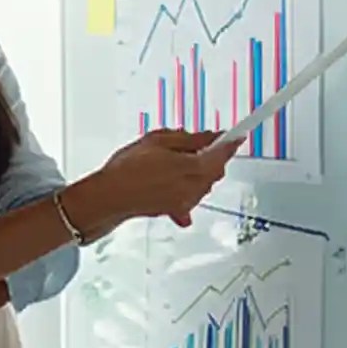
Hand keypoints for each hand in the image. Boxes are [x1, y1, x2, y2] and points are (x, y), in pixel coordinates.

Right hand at [93, 129, 241, 225]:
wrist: (110, 195)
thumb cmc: (128, 168)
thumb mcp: (158, 140)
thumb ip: (189, 139)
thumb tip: (209, 136)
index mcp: (192, 168)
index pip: (221, 153)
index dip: (230, 143)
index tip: (236, 136)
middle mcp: (194, 188)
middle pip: (216, 170)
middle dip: (213, 157)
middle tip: (197, 145)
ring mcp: (187, 202)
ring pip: (206, 184)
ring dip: (201, 172)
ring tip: (176, 162)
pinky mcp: (178, 211)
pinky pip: (194, 197)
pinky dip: (190, 188)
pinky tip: (175, 181)